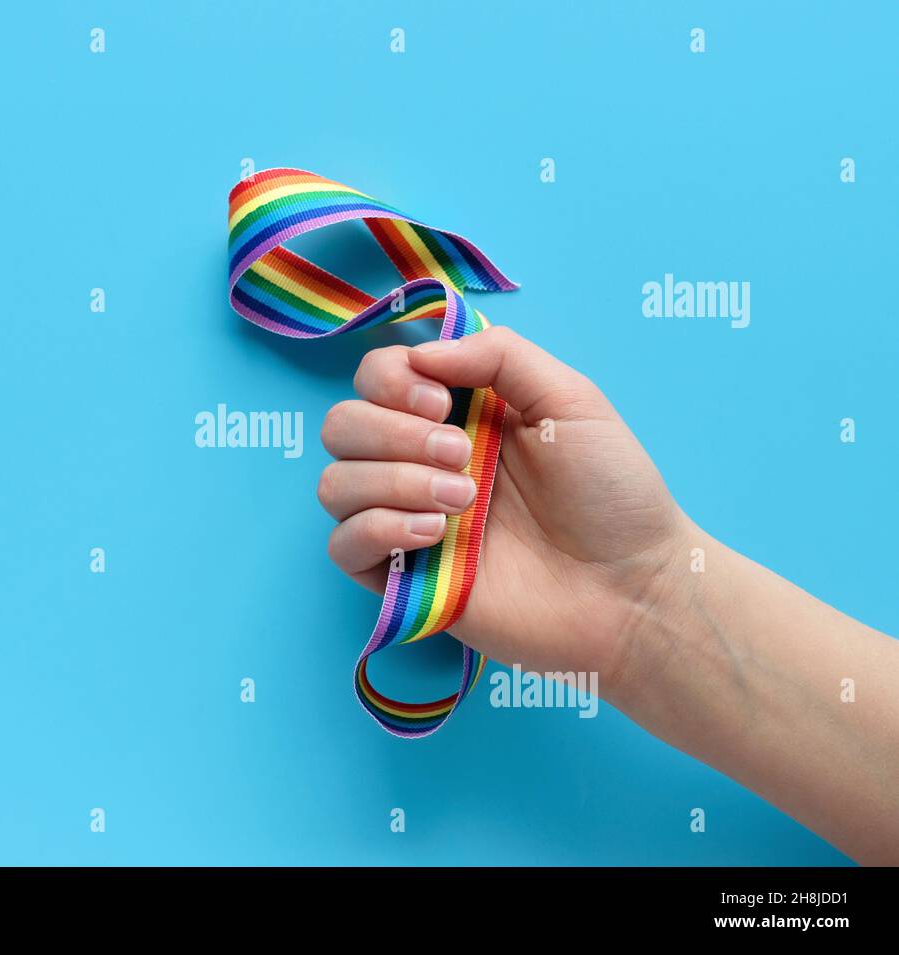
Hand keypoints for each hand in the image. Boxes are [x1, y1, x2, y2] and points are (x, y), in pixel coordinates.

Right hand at [317, 326, 685, 690]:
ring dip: (390, 482)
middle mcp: (421, 462)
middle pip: (342, 425)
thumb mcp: (571, 399)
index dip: (391, 381)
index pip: (376, 377)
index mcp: (456, 414)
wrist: (631, 587)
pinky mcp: (402, 578)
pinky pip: (342, 545)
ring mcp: (407, 520)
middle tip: (461, 456)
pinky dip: (377, 529)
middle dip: (392, 433)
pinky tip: (433, 535)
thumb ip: (501, 356)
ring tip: (461, 502)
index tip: (442, 403)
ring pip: (334, 484)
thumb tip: (422, 355)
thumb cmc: (613, 493)